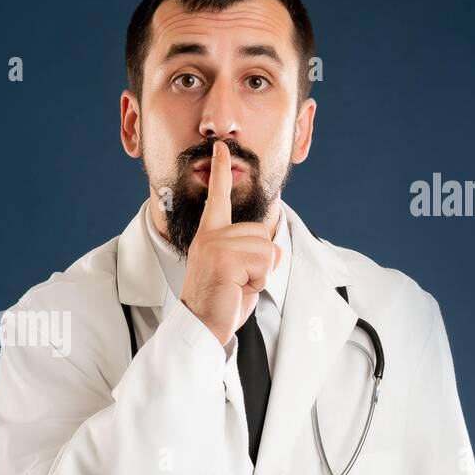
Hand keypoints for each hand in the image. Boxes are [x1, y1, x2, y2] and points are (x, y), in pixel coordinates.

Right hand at [178, 140, 282, 345]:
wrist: (201, 326)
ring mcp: (215, 246)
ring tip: (237, 285)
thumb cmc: (220, 302)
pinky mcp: (224, 258)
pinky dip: (258, 280)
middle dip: (261, 260)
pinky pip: (262, 261)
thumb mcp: (239, 272)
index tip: (221, 147)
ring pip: (264, 246)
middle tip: (239, 280)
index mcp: (209, 235)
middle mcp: (209, 236)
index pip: (218, 198)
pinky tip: (238, 288)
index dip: (221, 171)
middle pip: (261, 231)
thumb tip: (273, 247)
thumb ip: (253, 253)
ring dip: (260, 272)